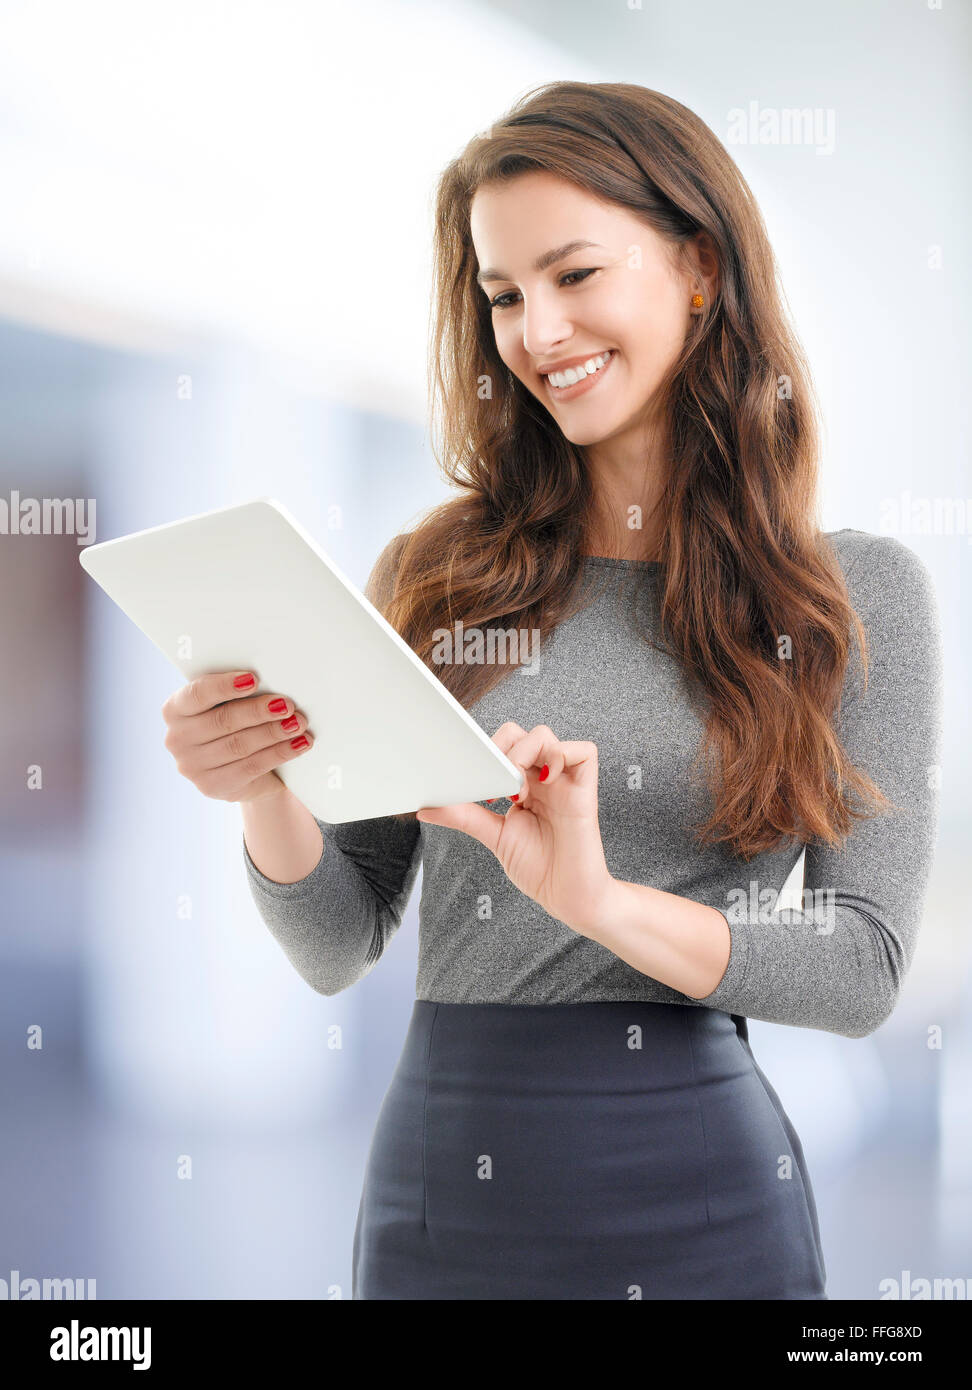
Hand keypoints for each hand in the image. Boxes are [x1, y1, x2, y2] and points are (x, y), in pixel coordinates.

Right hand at [162, 670, 314, 803]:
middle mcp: (177, 739)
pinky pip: (251, 767)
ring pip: (239, 745)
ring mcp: (192, 767)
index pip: (197, 694)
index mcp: (175, 710)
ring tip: (298, 723)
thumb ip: (239, 692)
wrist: (243, 770)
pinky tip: (299, 744)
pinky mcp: (213, 786)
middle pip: (223, 720)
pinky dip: (279, 753)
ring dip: (274, 732)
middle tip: (287, 704)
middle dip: (259, 711)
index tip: (254, 679)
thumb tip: (272, 678)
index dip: (225, 686)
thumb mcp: (229, 704)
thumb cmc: (235, 724)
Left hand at [415, 722, 613, 935]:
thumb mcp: (495, 836)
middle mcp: (543, 779)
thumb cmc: (539, 868)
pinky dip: (560, 755)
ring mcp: (565, 782)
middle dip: (500, 748)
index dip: (486, 753)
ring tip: (516, 787)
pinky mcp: (585, 791)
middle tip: (493, 780)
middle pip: (522, 733)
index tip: (475, 781)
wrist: (568, 898)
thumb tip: (426, 808)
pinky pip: (583, 751)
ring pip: (545, 735)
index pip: (504, 747)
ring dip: (522, 751)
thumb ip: (465, 817)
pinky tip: (545, 782)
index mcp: (524, 786)